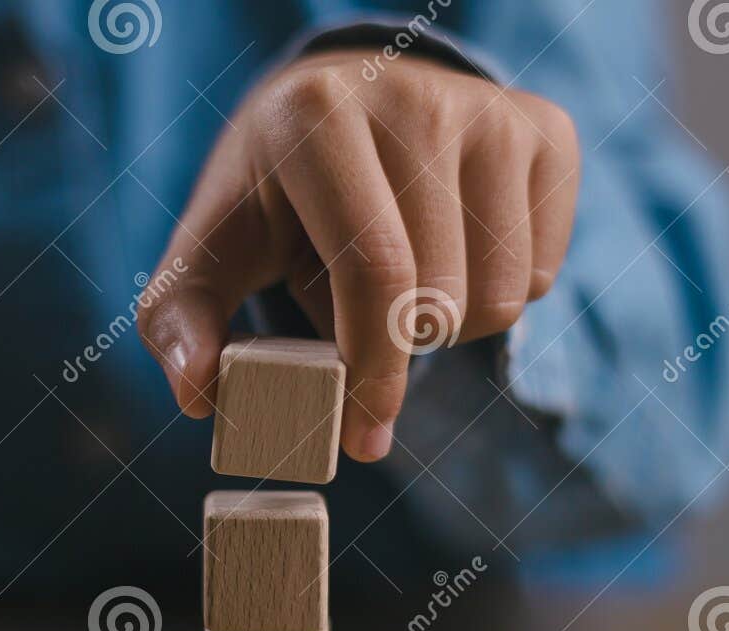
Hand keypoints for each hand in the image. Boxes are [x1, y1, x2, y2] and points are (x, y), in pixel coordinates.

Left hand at [138, 48, 579, 461]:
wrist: (344, 108)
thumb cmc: (273, 198)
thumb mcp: (210, 252)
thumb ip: (181, 325)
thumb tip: (200, 395)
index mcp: (317, 117)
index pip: (375, 271)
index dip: (374, 370)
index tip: (362, 435)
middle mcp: (414, 97)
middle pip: (442, 298)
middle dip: (401, 350)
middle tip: (360, 325)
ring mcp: (491, 110)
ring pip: (507, 296)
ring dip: (451, 326)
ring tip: (403, 286)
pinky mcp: (547, 131)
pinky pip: (546, 272)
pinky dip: (500, 292)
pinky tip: (453, 253)